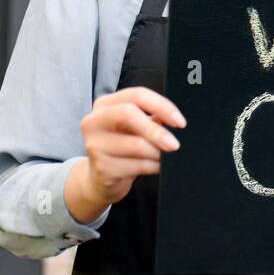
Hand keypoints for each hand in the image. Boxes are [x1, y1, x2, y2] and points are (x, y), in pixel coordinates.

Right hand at [66, 86, 185, 220]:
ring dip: (158, 153)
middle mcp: (93, 121)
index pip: (136, 95)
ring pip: (136, 145)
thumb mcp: (134, 128)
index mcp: (104, 105)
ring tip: (165, 157)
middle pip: (128, 113)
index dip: (162, 105)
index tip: (180, 122)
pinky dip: (154, 167)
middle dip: (156, 130)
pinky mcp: (102, 168)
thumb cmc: (122, 148)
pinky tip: (156, 167)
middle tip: (175, 144)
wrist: (101, 180)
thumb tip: (177, 120)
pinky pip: (138, 165)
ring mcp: (95, 145)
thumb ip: (151, 117)